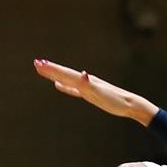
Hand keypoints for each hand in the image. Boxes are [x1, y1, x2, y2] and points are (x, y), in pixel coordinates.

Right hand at [33, 60, 158, 125]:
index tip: (39, 63)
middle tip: (36, 63)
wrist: (130, 104)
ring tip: (44, 70)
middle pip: (64, 74)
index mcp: (85, 81)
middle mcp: (84, 81)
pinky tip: (58, 86)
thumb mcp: (102, 93)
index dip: (52, 70)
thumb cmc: (116, 100)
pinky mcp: (90, 93)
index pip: (65, 74)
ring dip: (55, 75)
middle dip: (50, 69)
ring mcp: (86, 87)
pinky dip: (64, 87)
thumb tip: (82, 74)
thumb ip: (90, 84)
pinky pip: (73, 89)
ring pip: (67, 79)